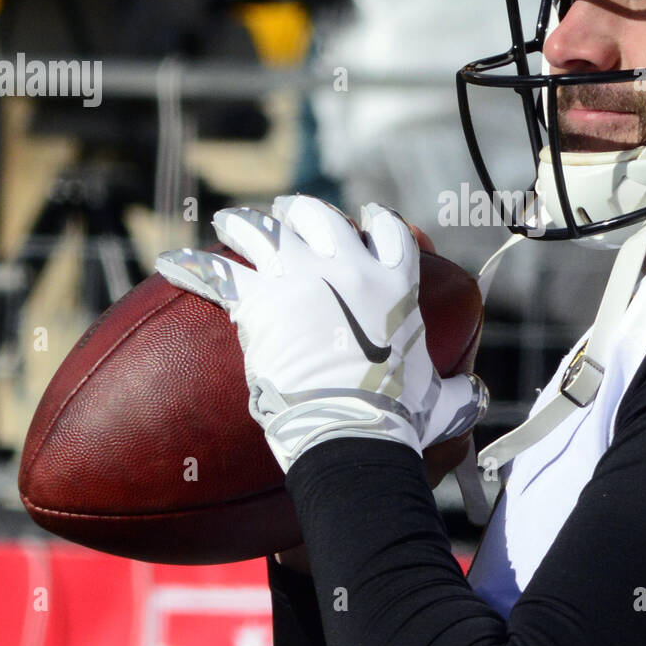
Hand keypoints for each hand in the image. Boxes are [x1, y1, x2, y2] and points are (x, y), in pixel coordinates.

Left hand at [156, 196, 487, 473]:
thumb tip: (475, 396)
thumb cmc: (400, 420)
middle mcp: (348, 266)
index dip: (375, 221)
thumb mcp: (442, 400)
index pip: (389, 229)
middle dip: (301, 213)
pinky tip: (169, 260)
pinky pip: (215, 272)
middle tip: (286, 218)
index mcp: (396, 282)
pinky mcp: (257, 303)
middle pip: (319, 216)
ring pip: (264, 228)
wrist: (353, 432)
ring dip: (245, 224)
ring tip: (230, 223)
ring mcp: (299, 278)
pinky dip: (189, 265)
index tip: (364, 221)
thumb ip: (458, 390)